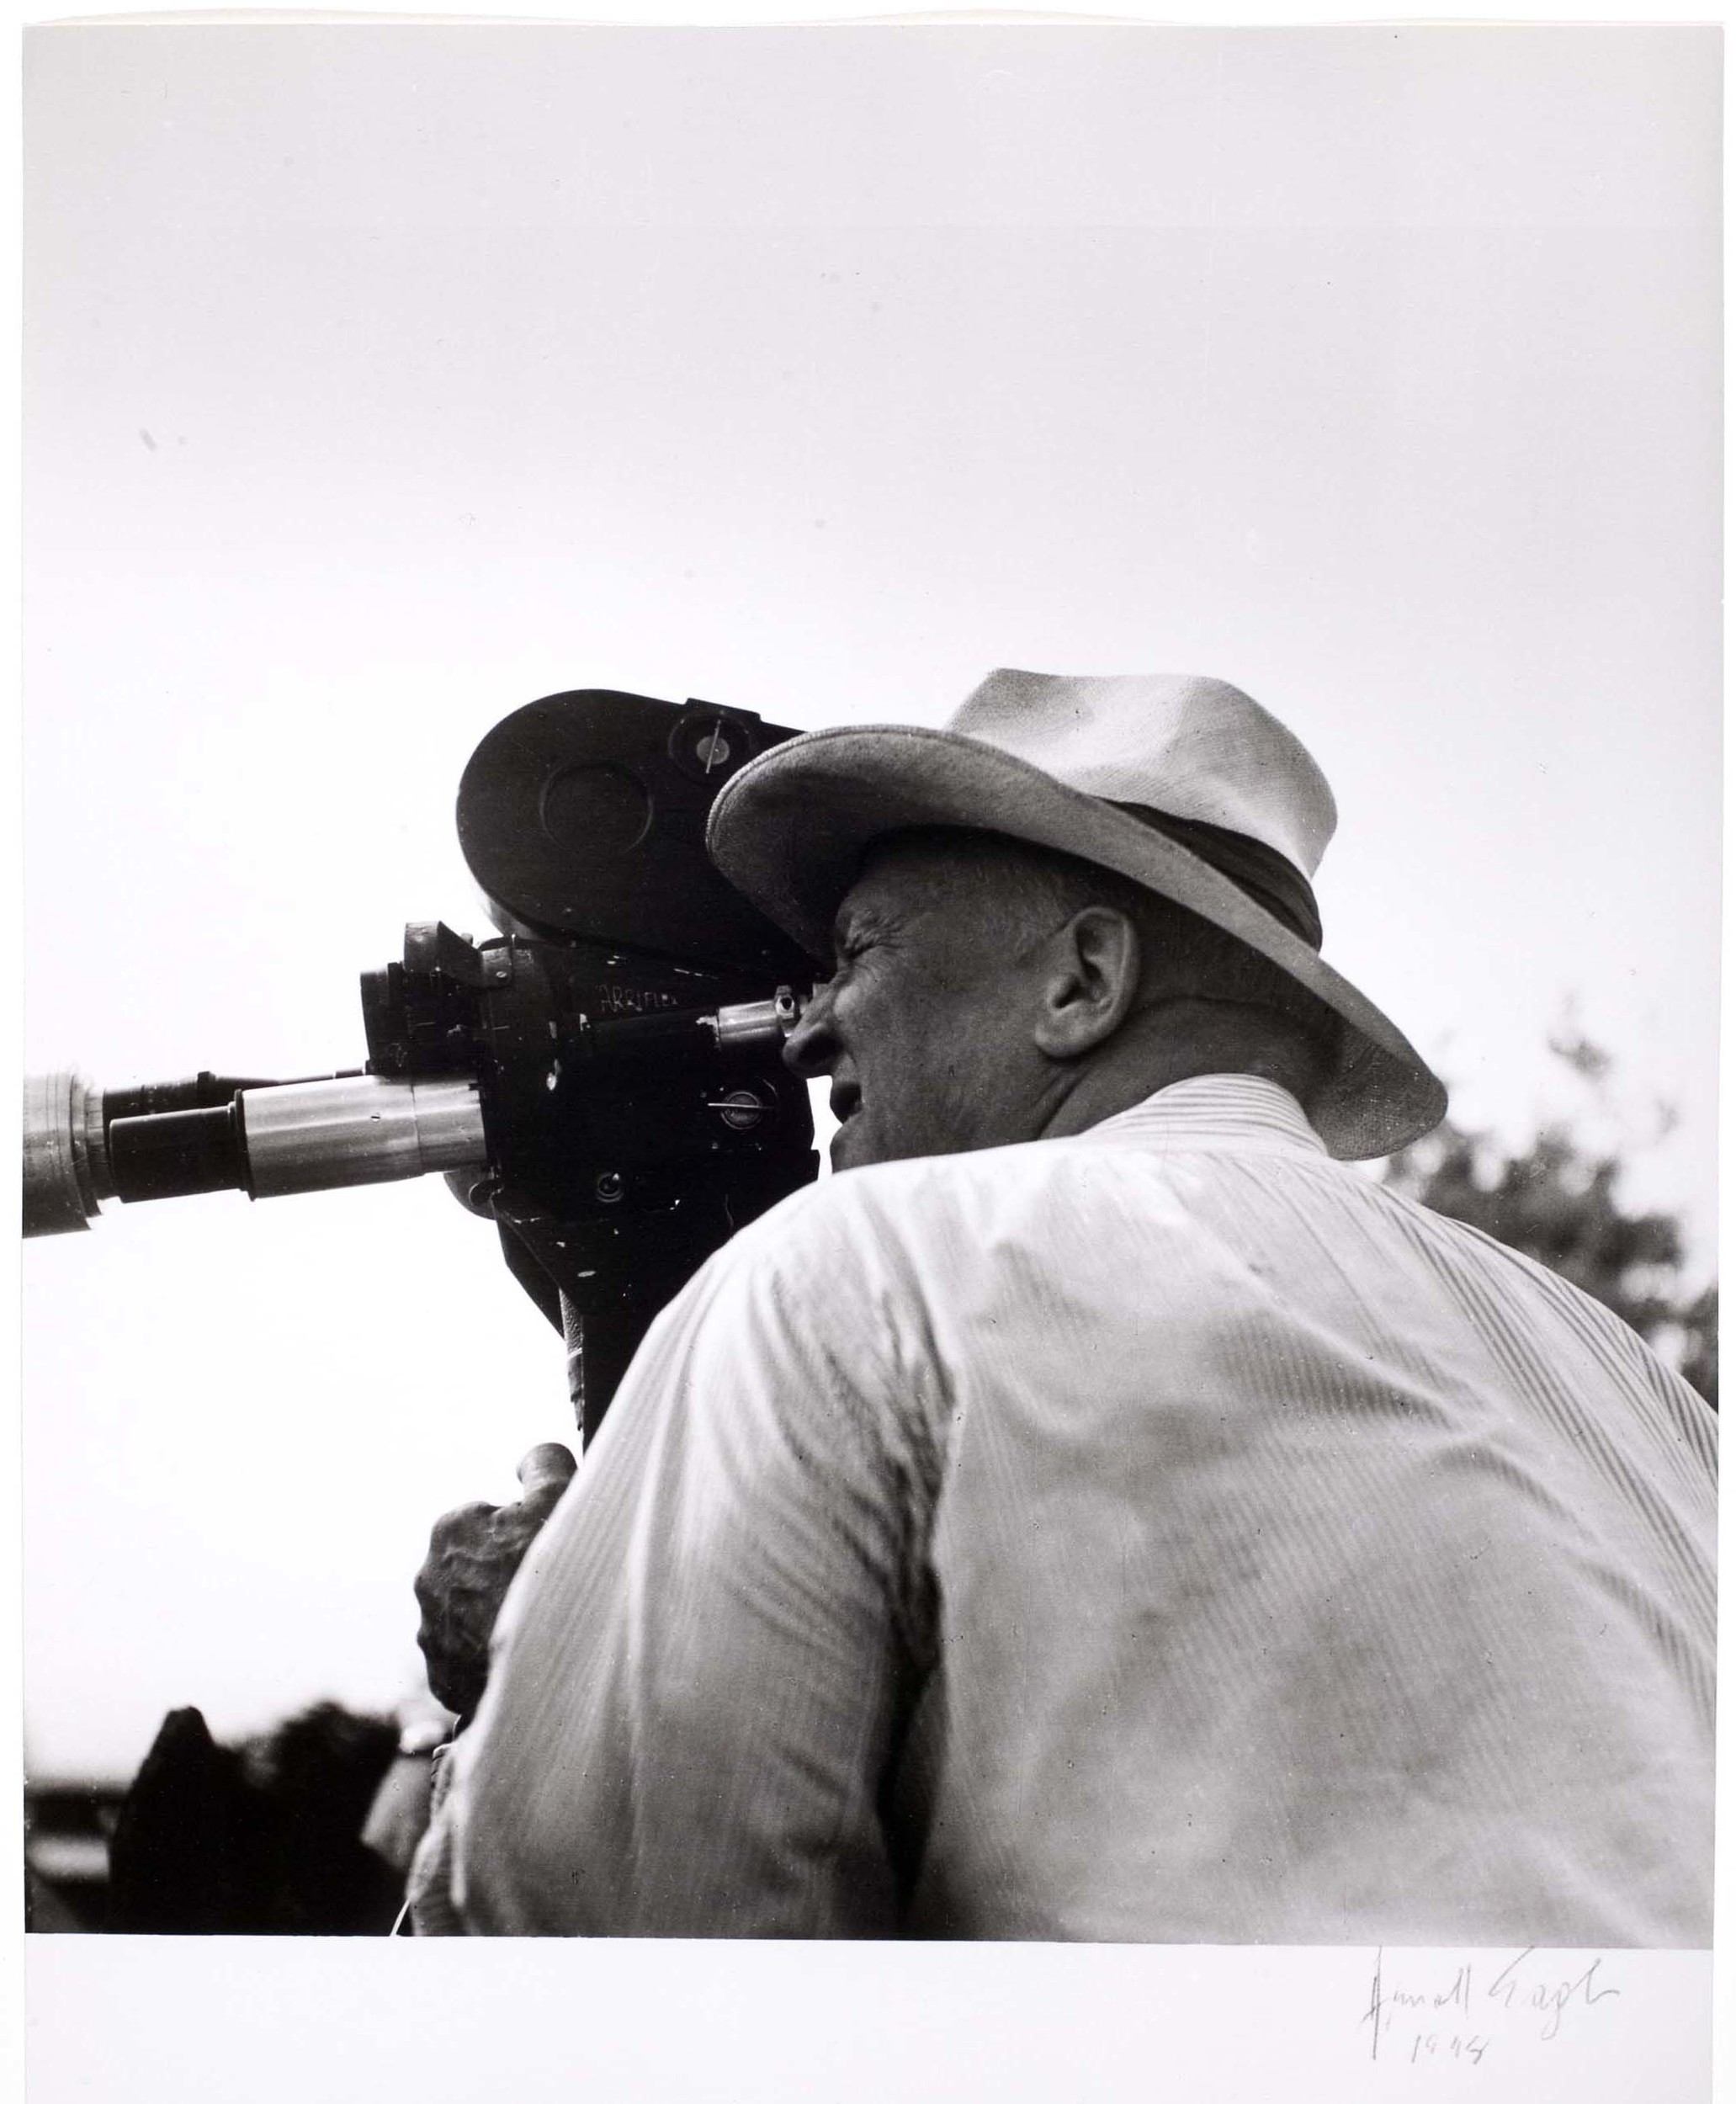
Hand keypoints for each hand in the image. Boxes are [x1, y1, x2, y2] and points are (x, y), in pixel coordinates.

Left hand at [414, 1444, 576, 1717]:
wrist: (545, 1671)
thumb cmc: (552, 1575)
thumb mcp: (559, 1495)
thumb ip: (541, 1464)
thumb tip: (529, 1459)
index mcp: (450, 1529)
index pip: (495, 1519)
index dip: (528, 1531)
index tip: (548, 1549)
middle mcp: (428, 1578)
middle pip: (481, 1566)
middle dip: (508, 1573)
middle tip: (548, 1590)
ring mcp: (432, 1632)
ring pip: (473, 1612)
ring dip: (498, 1615)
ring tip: (538, 1628)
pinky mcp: (442, 1676)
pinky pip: (470, 1657)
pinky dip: (493, 1656)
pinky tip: (523, 1657)